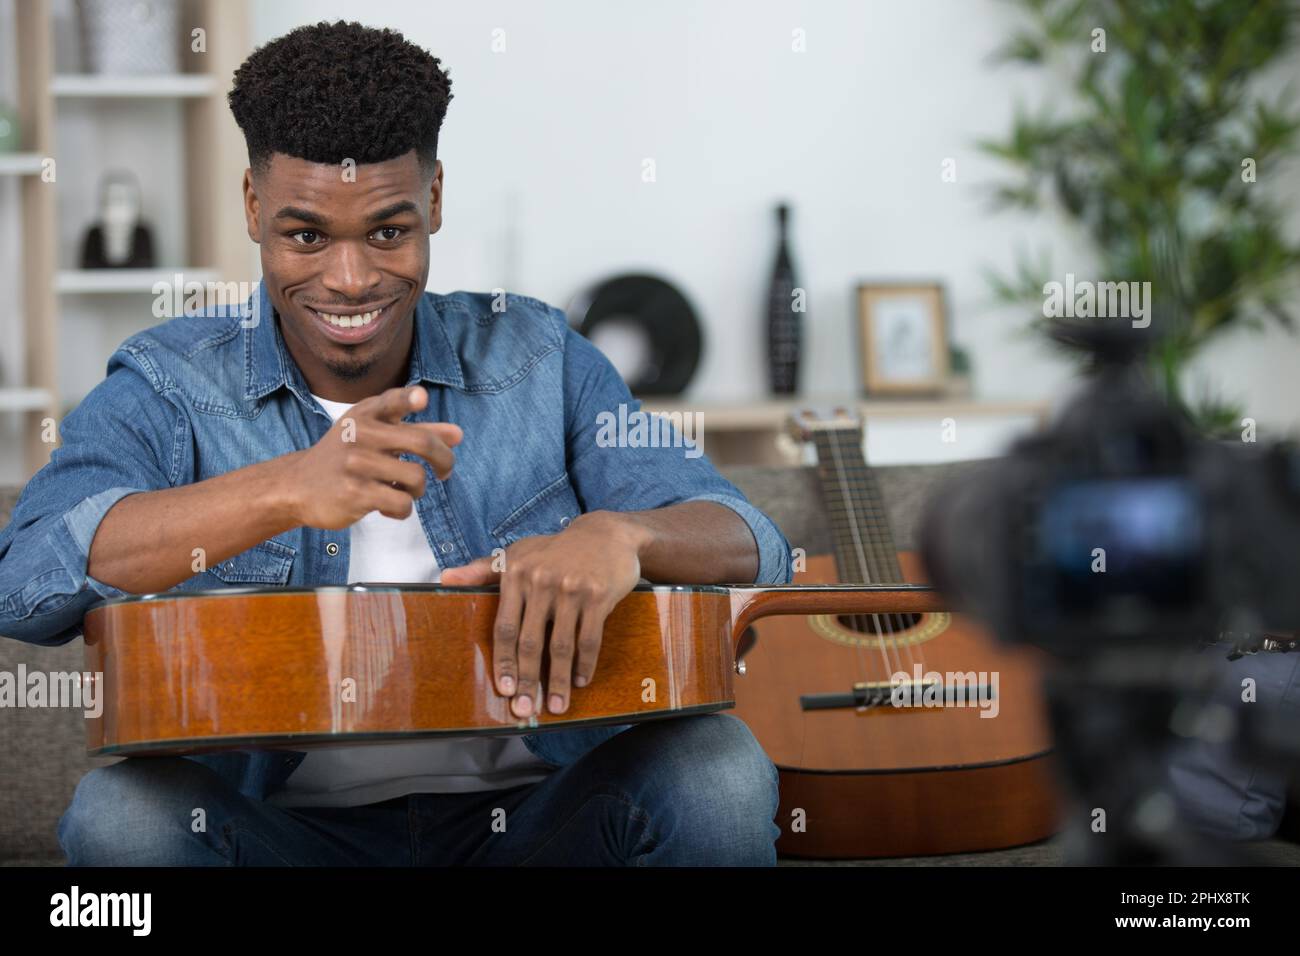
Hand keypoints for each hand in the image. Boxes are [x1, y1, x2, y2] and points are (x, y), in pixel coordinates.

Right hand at [285, 385, 462, 529]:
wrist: (298, 486)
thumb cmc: (346, 456)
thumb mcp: (375, 435)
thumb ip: (417, 432)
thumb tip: (458, 434)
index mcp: (366, 415)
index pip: (390, 402)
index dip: (409, 399)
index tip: (422, 398)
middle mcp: (360, 435)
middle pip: (421, 443)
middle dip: (444, 460)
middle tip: (445, 471)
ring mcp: (356, 465)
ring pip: (416, 478)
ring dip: (418, 490)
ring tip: (403, 491)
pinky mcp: (354, 493)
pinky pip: (401, 504)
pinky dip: (403, 510)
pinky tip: (388, 506)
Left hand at [440, 512, 647, 717]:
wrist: (605, 534)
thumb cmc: (554, 550)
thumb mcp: (517, 554)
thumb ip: (482, 570)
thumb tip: (445, 579)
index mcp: (516, 574)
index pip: (504, 627)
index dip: (503, 662)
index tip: (504, 690)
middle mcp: (541, 581)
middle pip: (531, 642)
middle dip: (528, 680)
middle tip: (525, 709)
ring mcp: (571, 589)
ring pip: (561, 646)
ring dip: (559, 681)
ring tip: (557, 706)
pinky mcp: (598, 596)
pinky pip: (589, 639)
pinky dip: (585, 664)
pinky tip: (581, 681)